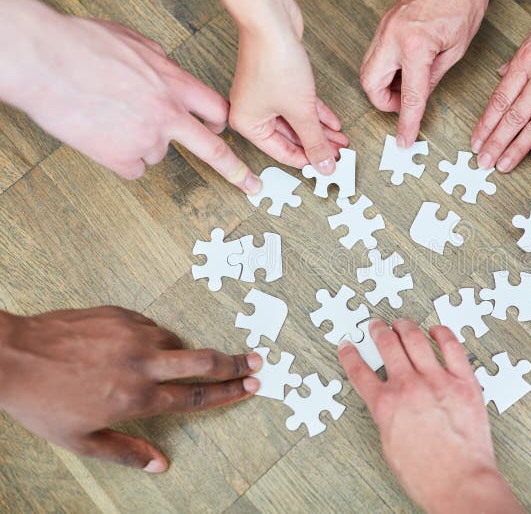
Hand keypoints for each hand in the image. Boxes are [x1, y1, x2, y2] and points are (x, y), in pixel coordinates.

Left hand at [0, 307, 261, 471]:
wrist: (11, 355)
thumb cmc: (43, 402)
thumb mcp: (82, 440)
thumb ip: (127, 452)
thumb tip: (161, 466)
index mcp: (138, 397)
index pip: (197, 396)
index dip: (229, 392)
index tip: (251, 386)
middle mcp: (143, 363)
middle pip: (204, 360)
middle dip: (235, 361)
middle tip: (256, 360)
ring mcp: (133, 334)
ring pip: (175, 342)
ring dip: (179, 353)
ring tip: (160, 364)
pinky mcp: (121, 314)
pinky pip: (149, 326)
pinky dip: (151, 339)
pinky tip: (131, 348)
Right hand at [1, 6, 260, 192]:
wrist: (44, 61)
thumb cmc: (81, 45)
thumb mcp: (135, 42)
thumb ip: (162, 63)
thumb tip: (171, 71)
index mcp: (175, 84)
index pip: (217, 111)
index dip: (221, 125)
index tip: (229, 135)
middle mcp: (169, 114)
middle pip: (213, 150)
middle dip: (236, 170)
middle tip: (250, 185)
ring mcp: (147, 139)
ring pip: (158, 153)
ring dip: (142, 143)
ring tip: (112, 118)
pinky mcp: (122, 159)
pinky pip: (132, 167)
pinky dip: (120, 157)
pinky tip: (102, 136)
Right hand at [226, 0, 347, 173]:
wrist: (272, 23)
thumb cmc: (273, 62)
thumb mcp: (301, 111)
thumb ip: (315, 141)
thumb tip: (323, 164)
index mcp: (247, 125)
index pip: (282, 153)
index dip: (307, 161)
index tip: (326, 167)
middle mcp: (252, 111)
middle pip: (291, 137)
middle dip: (317, 145)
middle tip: (338, 154)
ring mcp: (265, 95)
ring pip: (297, 120)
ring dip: (320, 130)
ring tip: (340, 141)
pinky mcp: (278, 80)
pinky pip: (299, 104)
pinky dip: (316, 113)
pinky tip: (333, 123)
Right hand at [338, 319, 521, 513]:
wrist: (460, 484)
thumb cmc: (427, 475)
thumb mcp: (390, 446)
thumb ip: (386, 417)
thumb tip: (387, 403)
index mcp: (385, 405)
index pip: (360, 371)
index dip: (350, 355)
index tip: (348, 346)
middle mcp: (408, 387)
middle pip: (387, 346)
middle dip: (377, 332)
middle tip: (375, 325)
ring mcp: (437, 381)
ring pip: (416, 340)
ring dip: (404, 327)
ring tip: (401, 323)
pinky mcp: (464, 382)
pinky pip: (452, 347)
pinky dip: (442, 334)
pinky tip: (436, 330)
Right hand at [361, 0, 489, 146]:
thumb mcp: (456, 48)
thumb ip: (435, 76)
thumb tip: (421, 96)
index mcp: (415, 46)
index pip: (408, 96)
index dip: (406, 123)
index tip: (404, 139)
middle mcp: (392, 37)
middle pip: (370, 85)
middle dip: (383, 102)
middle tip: (404, 103)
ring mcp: (384, 29)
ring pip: (367, 70)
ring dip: (382, 85)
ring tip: (406, 84)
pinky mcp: (384, 24)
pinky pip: (375, 55)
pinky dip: (385, 68)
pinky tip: (404, 67)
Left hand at [471, 0, 530, 171]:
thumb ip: (521, 55)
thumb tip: (504, 73)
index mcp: (528, 58)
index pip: (499, 100)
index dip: (486, 124)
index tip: (476, 141)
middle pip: (513, 118)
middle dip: (496, 144)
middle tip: (484, 162)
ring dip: (518, 149)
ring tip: (504, 165)